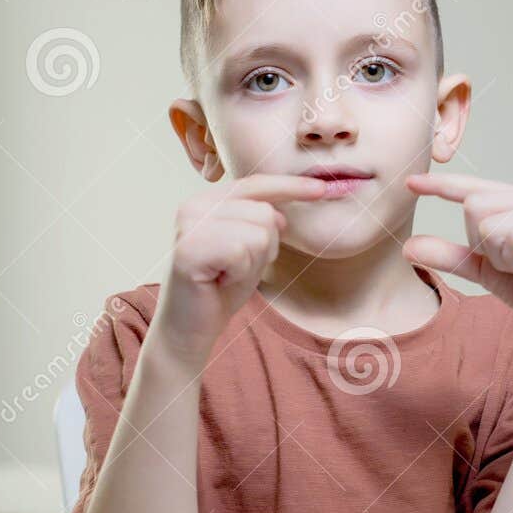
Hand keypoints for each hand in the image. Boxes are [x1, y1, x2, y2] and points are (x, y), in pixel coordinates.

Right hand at [153, 173, 329, 361]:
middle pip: (265, 212)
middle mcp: (194, 206)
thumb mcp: (251, 250)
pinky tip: (220, 281)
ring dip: (252, 262)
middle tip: (235, 270)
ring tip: (227, 275)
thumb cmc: (221, 289)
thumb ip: (263, 224)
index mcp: (207, 201)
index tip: (322, 189)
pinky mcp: (189, 247)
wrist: (190, 328)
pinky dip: (241, 273)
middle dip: (264, 248)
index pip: (256, 184)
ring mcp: (189, 225)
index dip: (290, 186)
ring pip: (259, 231)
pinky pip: (244, 250)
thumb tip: (282, 214)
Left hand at [403, 173, 512, 350]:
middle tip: (510, 263)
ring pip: (489, 223)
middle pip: (474, 205)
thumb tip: (407, 246)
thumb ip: (447, 255)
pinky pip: (512, 237)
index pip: (472, 187)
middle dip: (482, 245)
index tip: (410, 183)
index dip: (441, 185)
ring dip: (500, 257)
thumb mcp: (479, 269)